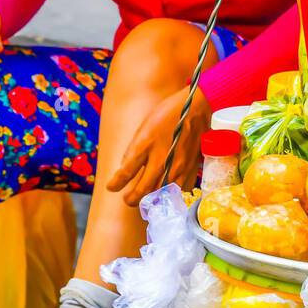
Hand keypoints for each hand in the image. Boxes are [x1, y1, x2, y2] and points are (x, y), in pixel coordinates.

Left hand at [107, 85, 211, 206]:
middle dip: (132, 199)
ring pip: (161, 194)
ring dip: (151, 200)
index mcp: (145, 145)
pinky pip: (179, 189)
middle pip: (142, 190)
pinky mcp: (190, 169)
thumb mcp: (145, 126)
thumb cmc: (168, 113)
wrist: (196, 108)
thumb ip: (135, 148)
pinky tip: (167, 192)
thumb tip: (126, 166)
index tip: (111, 187)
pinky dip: (171, 193)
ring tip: (144, 200)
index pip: (125, 172)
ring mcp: (177, 167)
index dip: (116, 184)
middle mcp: (160, 159)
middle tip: (127, 200)